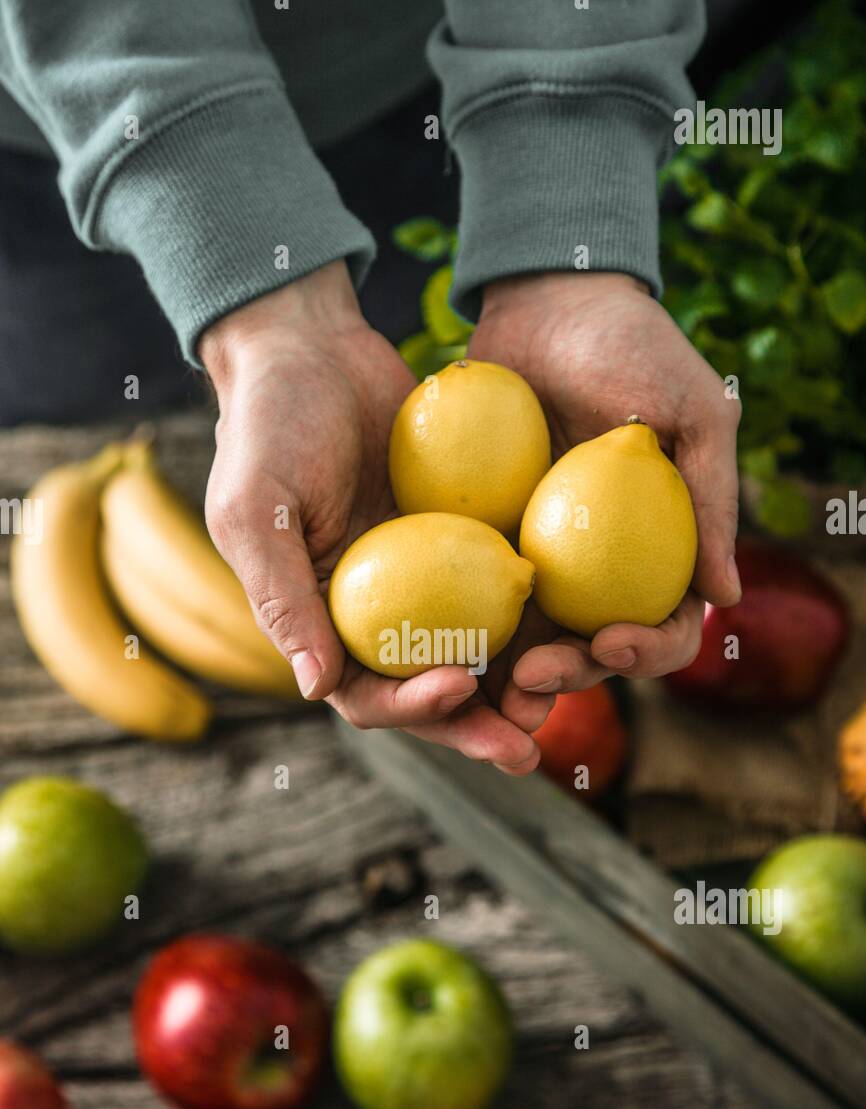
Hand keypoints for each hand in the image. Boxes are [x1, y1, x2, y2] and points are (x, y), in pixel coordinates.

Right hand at [200, 261, 537, 763]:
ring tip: (565, 696)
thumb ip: (282, 594)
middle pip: (432, 692)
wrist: (313, 349)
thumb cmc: (270, 424)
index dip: (412, 706)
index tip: (461, 682)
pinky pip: (503, 587)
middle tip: (527, 748)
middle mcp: (379, 614)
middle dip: (477, 726)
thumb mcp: (257, 506)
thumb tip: (316, 688)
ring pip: (479, 653)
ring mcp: (426, 580)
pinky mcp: (465, 541)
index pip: (368, 693)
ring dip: (518, 685)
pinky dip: (536, 614)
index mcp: (324, 621)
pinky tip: (582, 625)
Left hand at [468, 271, 741, 707]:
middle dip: (569, 676)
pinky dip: (461, 626)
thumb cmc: (633, 346)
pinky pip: (469, 592)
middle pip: (589, 650)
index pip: (664, 626)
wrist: (549, 295)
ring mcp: (537, 556)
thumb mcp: (694, 411)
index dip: (648, 650)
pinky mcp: (480, 536)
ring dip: (511, 675)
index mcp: (657, 550)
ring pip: (528, 639)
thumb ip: (710, 500)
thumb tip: (725, 598)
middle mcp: (598, 566)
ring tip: (485, 685)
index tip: (613, 639)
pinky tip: (436, 644)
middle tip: (533, 675)